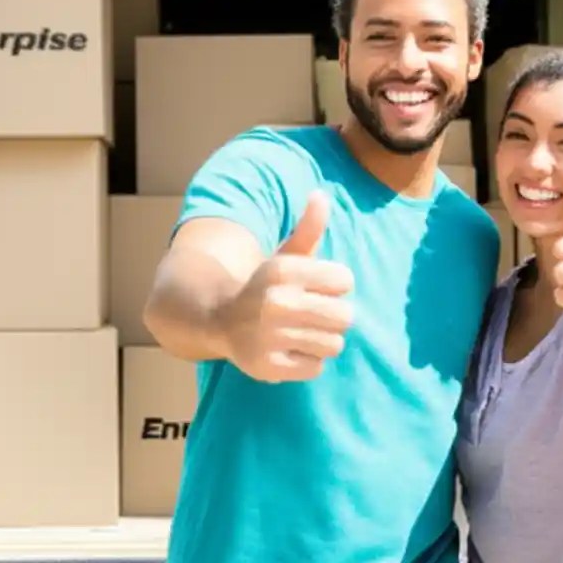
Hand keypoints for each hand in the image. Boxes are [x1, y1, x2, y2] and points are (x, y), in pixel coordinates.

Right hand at [218, 191, 354, 381]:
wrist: (216, 317)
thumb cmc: (265, 286)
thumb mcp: (284, 255)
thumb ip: (308, 228)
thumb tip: (322, 194)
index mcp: (283, 270)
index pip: (345, 280)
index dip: (335, 285)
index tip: (317, 287)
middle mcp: (276, 302)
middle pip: (345, 316)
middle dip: (334, 316)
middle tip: (313, 315)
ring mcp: (270, 337)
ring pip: (333, 344)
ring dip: (322, 340)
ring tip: (301, 332)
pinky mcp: (267, 366)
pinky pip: (316, 367)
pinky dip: (307, 361)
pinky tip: (290, 350)